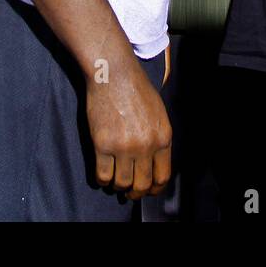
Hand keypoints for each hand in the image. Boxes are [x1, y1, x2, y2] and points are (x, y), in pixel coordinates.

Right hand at [86, 58, 172, 199]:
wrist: (115, 73)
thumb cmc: (136, 89)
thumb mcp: (159, 114)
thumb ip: (159, 138)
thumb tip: (153, 162)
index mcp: (163, 138)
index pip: (162, 176)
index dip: (154, 189)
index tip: (148, 190)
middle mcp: (146, 145)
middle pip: (142, 184)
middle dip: (136, 193)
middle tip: (129, 192)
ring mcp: (124, 146)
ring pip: (122, 183)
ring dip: (118, 186)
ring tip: (115, 182)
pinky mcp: (102, 144)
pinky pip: (102, 174)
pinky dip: (102, 180)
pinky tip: (103, 175)